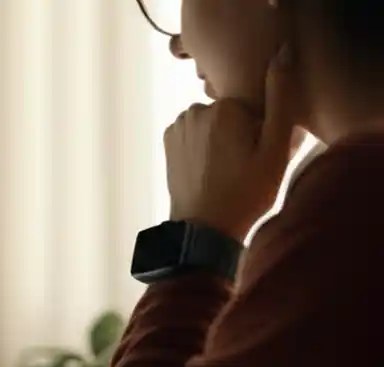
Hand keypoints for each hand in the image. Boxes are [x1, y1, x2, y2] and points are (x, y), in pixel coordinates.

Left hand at [164, 45, 301, 239]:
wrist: (204, 229)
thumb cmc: (245, 192)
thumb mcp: (275, 148)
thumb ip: (281, 99)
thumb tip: (282, 53)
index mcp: (224, 108)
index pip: (254, 108)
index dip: (261, 131)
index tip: (259, 156)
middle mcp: (195, 110)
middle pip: (231, 114)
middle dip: (241, 135)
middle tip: (244, 167)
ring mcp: (177, 127)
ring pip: (213, 125)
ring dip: (221, 142)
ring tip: (226, 172)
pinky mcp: (168, 143)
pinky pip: (195, 136)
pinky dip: (203, 149)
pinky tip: (209, 172)